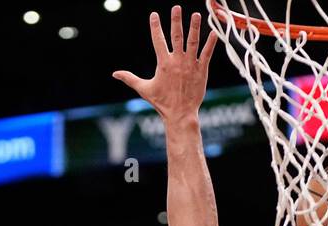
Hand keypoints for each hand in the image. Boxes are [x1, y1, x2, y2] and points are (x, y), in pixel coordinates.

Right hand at [112, 6, 217, 121]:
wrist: (180, 114)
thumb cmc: (162, 102)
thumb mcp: (144, 89)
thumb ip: (130, 78)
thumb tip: (114, 74)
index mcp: (163, 63)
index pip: (158, 40)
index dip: (155, 26)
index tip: (154, 14)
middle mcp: (177, 61)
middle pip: (176, 36)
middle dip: (176, 20)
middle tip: (176, 7)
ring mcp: (190, 65)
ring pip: (193, 42)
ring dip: (195, 27)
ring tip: (196, 14)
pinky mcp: (201, 70)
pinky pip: (207, 54)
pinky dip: (210, 43)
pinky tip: (213, 32)